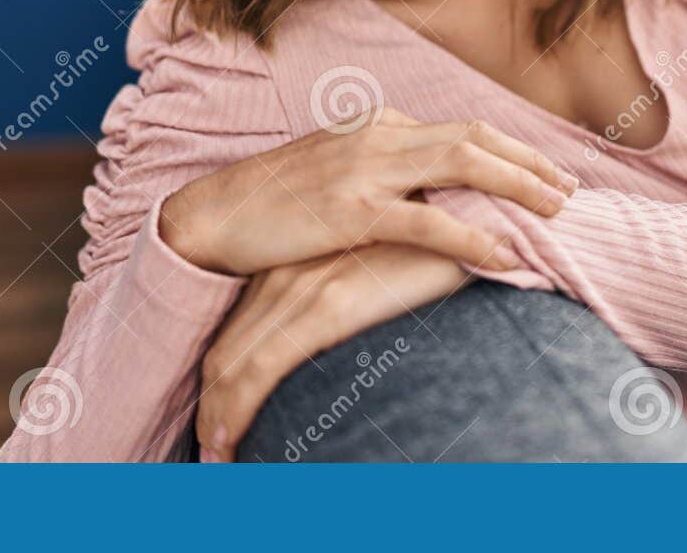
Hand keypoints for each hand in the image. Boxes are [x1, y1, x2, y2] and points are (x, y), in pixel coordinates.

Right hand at [160, 107, 575, 275]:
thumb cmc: (274, 203)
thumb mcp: (338, 174)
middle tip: (573, 190)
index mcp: (379, 124)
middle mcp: (379, 136)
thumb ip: (386, 174)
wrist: (211, 216)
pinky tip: (503, 254)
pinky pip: (427, 224)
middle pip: (475, 140)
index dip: (513, 150)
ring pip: (463, 168)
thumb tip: (432, 193)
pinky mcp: (351, 211)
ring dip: (518, 187)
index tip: (551, 172)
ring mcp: (365, 170)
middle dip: (531, 163)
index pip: (463, 131)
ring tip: (557, 212)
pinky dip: (472, 238)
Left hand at [195, 243, 469, 460]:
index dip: (221, 382)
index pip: (236, 334)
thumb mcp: (379, 282)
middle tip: (209, 456)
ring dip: (219, 418)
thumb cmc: (434, 260)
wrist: (477, 223)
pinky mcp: (331, 302)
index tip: (218, 428)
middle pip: (224, 352)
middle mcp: (287, 272)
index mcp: (294, 268)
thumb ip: (352, 310)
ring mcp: (305, 285)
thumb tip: (346, 357)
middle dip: (212, 408)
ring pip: (233, 363)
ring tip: (216, 463)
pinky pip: (264, 366)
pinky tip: (229, 444)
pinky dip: (237, 408)